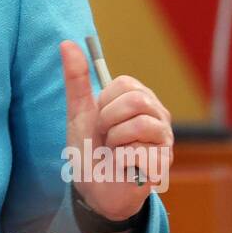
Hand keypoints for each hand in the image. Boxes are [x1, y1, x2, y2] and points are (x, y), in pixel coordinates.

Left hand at [60, 39, 173, 221]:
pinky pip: (140, 151)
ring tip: (114, 151)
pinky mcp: (164, 163)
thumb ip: (76, 79)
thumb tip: (67, 43)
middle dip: (109, 120)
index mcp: (139, 99)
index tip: (99, 118)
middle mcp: (157, 115)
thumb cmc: (89, 149)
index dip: (104, 102)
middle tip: (105, 136)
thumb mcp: (78, 113)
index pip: (124, 84)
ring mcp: (164, 139)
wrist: (92, 189)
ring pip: (140, 124)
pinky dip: (121, 160)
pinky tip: (123, 166)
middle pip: (136, 100)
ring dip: (115, 140)